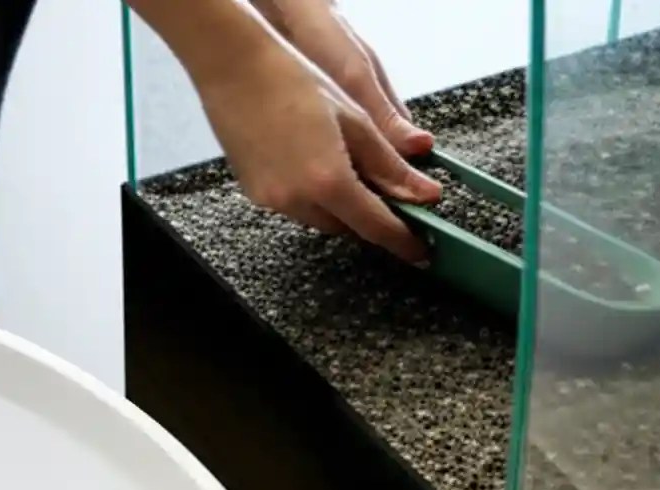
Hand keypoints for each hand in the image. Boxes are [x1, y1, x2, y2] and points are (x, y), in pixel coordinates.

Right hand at [193, 29, 440, 262]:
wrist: (234, 68)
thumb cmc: (294, 81)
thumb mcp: (355, 119)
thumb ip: (390, 165)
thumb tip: (425, 194)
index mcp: (328, 180)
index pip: (375, 226)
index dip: (402, 242)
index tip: (421, 251)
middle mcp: (297, 199)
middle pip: (347, 226)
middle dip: (369, 216)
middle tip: (388, 194)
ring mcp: (271, 199)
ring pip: (319, 219)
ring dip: (339, 206)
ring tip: (345, 168)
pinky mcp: (254, 193)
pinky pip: (294, 207)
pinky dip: (311, 196)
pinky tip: (312, 163)